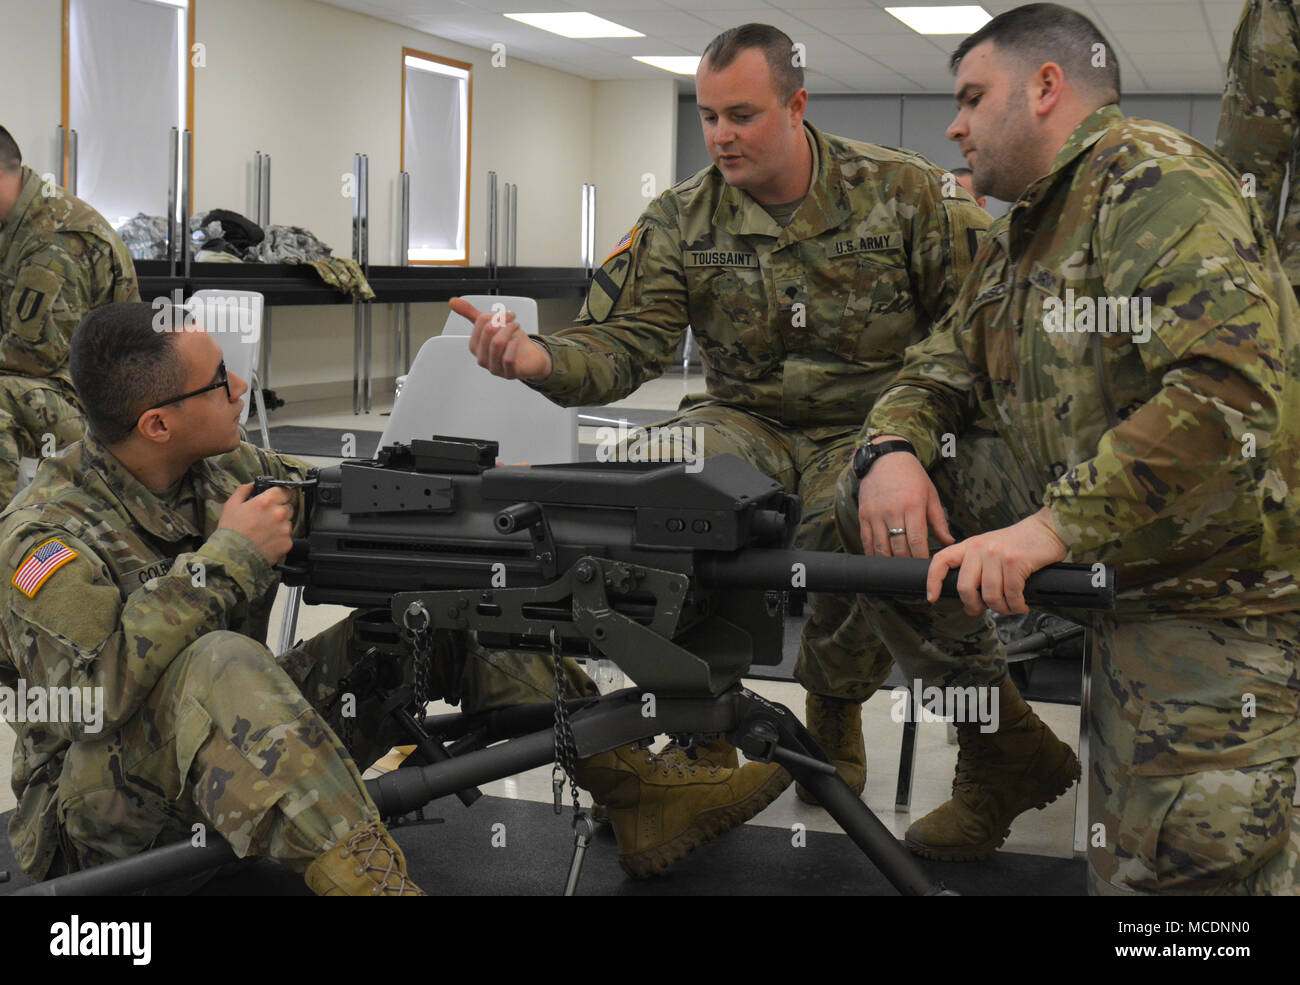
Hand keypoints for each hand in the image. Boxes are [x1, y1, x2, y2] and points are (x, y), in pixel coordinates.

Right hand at [218, 483, 294, 564]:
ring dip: (280, 525)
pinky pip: (287, 537)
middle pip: (288, 506)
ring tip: (264, 532)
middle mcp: (278, 513)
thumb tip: (252, 484)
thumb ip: (244, 490)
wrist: (232, 556)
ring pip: (288, 522)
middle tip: (265, 518)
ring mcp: (285, 529)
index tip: (277, 497)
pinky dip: (280, 539)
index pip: (285, 490)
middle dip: (279, 510)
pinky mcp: (287, 543)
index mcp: (266, 501)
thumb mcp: (231, 505)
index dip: (280, 494)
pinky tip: (267, 541)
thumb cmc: (231, 531)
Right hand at [453, 297, 552, 380]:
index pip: (480, 323)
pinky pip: (507, 358)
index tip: (506, 314)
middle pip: (489, 331)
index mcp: (475, 346)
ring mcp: (494, 367)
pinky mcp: (509, 373)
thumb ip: (472, 314)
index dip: (494, 314)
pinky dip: (514, 345)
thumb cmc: (511, 343)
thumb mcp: (492, 325)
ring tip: (516, 326)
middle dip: (503, 320)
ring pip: (497, 343)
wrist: (530, 359)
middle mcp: (482, 358)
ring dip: (510, 329)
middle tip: (512, 317)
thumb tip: (453, 301)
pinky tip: (517, 341)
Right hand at [857, 437, 952, 557]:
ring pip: (881, 547)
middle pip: (898, 547)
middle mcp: (893, 511)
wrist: (886, 458)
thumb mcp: (930, 494)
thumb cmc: (912, 476)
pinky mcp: (863, 515)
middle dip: (906, 562)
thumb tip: (949, 542)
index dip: (920, 558)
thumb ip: (939, 520)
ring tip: (897, 568)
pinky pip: (866, 540)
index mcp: (913, 506)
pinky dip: (872, 553)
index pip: (916, 540)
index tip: (925, 567)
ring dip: (889, 561)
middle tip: (912, 570)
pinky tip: (879, 561)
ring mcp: (875, 514)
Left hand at [924, 508, 1067, 615]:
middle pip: (965, 588)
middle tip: (987, 609)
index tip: (932, 597)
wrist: (1047, 528)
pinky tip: (1021, 605)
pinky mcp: (1015, 562)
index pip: (941, 561)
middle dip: (975, 605)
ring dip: (1002, 609)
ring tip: (1010, 607)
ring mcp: (997, 554)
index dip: (933, 581)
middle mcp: (980, 548)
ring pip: (990, 595)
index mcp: (970, 545)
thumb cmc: (1021, 543)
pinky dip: (1017, 606)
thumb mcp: (991, 551)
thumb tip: (972, 607)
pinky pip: (1011, 595)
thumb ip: (978, 574)